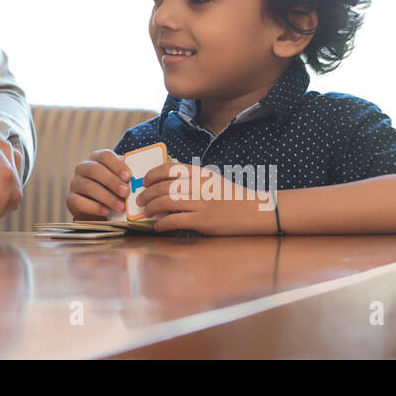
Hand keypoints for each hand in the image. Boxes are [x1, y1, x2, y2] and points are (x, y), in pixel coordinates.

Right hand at [66, 149, 132, 219]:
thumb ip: (126, 177)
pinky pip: (79, 202)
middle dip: (112, 181)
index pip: (105, 156)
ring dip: (107, 197)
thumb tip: (139, 178)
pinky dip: (94, 207)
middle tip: (125, 192)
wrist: (100, 211)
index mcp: (96, 158)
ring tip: (121, 207)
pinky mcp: (70, 200)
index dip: (117, 165)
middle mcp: (83, 168)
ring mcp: (75, 183)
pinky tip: (106, 212)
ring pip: (88, 186)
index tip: (128, 176)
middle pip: (95, 169)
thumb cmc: (114, 191)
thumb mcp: (120, 180)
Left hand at [135, 162, 277, 234]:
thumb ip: (193, 180)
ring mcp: (200, 203)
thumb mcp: (212, 181)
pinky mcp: (203, 221)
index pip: (168, 168)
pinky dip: (162, 224)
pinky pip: (175, 221)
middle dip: (147, 194)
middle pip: (163, 187)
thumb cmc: (233, 197)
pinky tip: (158, 226)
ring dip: (151, 208)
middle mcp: (198, 186)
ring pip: (165, 202)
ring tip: (145, 212)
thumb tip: (168, 184)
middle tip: (139, 200)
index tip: (144, 181)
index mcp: (199, 174)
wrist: (255, 211)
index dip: (152, 174)